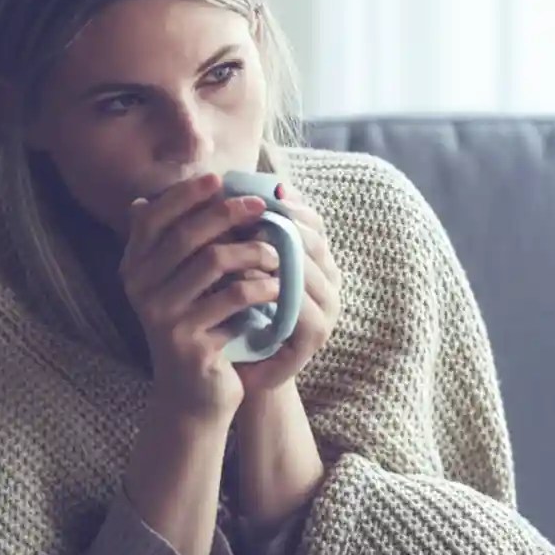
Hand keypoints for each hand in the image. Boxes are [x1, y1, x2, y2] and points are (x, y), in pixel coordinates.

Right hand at [119, 173, 282, 422]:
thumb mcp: (187, 280)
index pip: (154, 217)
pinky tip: (279, 289)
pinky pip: (233, 298)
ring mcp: (159, 316)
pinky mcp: (186, 341)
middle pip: (186, 235)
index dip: (186, 195)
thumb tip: (209, 182)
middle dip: (228, 214)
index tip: (221, 179)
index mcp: (134, 267)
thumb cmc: (199, 325)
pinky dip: (262, 288)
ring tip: (280, 254)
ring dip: (254, 251)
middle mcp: (138, 288)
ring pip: (214, 262)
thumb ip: (188, 238)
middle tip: (263, 207)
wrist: (196, 394)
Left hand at [235, 183, 341, 395]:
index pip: (310, 221)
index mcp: (316, 260)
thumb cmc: (237, 310)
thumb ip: (242, 232)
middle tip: (252, 208)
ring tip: (249, 237)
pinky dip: (278, 291)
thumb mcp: (238, 265)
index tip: (260, 188)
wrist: (241, 367)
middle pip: (313, 241)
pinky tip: (252, 278)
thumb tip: (223, 187)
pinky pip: (303, 307)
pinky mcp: (315, 336)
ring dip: (281, 254)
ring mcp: (327, 309)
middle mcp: (330, 281)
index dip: (288, 204)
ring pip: (310, 271)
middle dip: (283, 223)